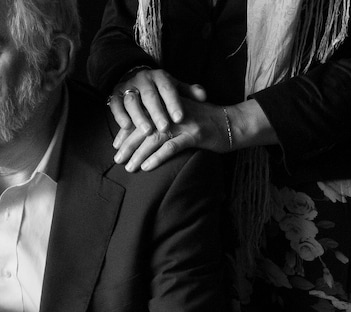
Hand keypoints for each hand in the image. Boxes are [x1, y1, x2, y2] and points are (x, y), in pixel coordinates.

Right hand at [108, 67, 207, 134]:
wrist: (133, 77)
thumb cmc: (159, 89)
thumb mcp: (174, 87)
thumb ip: (189, 92)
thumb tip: (203, 96)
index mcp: (159, 77)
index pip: (168, 88)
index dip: (173, 103)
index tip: (180, 118)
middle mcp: (143, 80)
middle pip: (149, 96)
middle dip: (157, 112)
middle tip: (165, 128)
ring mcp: (127, 87)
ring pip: (132, 101)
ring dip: (139, 116)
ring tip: (147, 131)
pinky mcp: (114, 95)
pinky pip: (115, 105)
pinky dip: (120, 115)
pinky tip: (126, 127)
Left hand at [113, 98, 231, 171]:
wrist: (234, 122)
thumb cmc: (208, 122)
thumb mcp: (185, 116)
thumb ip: (166, 120)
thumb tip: (145, 135)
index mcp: (168, 105)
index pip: (142, 117)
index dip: (127, 131)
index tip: (116, 144)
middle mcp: (173, 112)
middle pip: (144, 127)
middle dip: (128, 144)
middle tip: (116, 158)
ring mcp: (184, 123)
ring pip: (154, 138)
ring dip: (138, 154)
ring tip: (128, 166)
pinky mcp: (195, 135)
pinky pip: (171, 147)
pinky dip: (157, 158)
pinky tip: (146, 167)